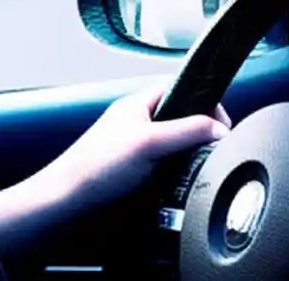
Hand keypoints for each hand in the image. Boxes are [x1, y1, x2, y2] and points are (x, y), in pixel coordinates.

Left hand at [0, 86, 229, 262]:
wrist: (66, 199)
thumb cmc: (95, 166)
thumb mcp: (149, 143)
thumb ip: (187, 131)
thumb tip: (219, 128)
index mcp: (139, 103)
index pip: (183, 90)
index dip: (205, 103)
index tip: (221, 124)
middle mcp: (137, 121)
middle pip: (182, 118)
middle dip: (198, 131)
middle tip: (211, 147)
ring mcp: (134, 145)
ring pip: (173, 143)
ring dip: (185, 154)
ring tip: (193, 165)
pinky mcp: (132, 168)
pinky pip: (163, 164)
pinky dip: (173, 171)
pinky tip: (174, 181)